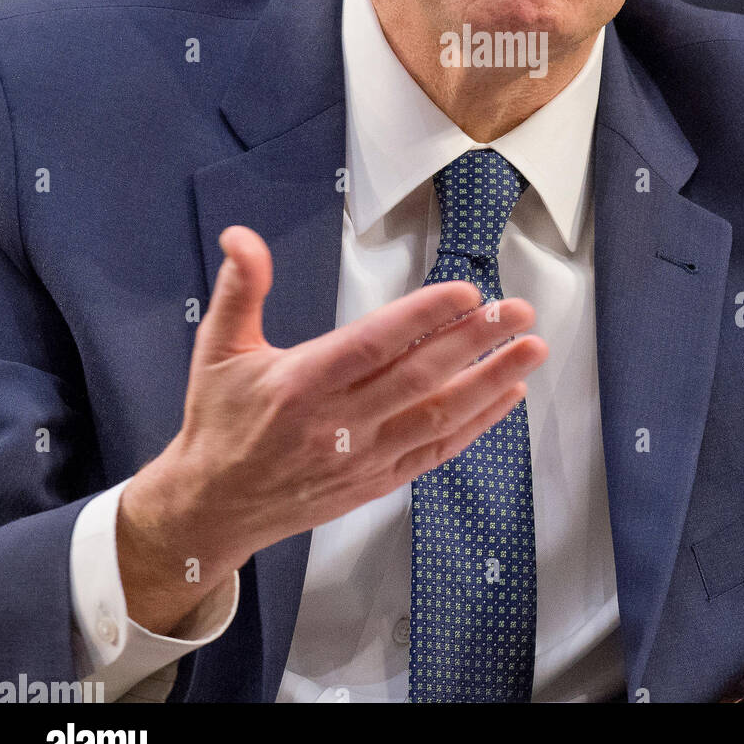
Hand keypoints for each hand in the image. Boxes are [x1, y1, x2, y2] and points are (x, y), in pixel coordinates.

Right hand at [118, 225, 545, 632]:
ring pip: (437, 415)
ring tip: (531, 350)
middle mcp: (337, 422)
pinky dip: (476, 426)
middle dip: (474, 340)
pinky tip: (507, 397)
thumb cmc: (219, 421)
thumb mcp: (217, 348)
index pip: (373, 343)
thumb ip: (239, 289)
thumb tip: (241, 235)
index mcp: (300, 383)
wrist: (212, 508)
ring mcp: (362, 457)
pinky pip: (435, 452)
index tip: (467, 291)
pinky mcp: (376, 482)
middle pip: (418, 377)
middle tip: (519, 311)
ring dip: (490, 381)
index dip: (423, 317)